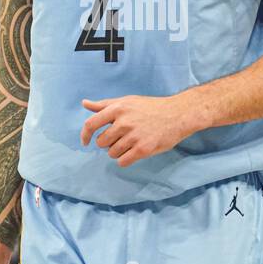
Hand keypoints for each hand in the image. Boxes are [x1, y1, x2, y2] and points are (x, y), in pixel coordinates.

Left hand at [80, 94, 197, 166]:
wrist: (177, 114)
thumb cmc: (151, 107)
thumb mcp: (127, 101)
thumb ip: (104, 104)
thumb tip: (84, 103)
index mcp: (118, 108)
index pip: (91, 124)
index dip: (85, 135)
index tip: (85, 142)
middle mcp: (124, 122)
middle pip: (101, 142)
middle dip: (107, 143)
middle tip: (121, 138)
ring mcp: (133, 136)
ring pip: (111, 153)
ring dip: (118, 152)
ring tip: (131, 143)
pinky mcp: (143, 149)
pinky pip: (122, 162)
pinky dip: (125, 160)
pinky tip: (134, 152)